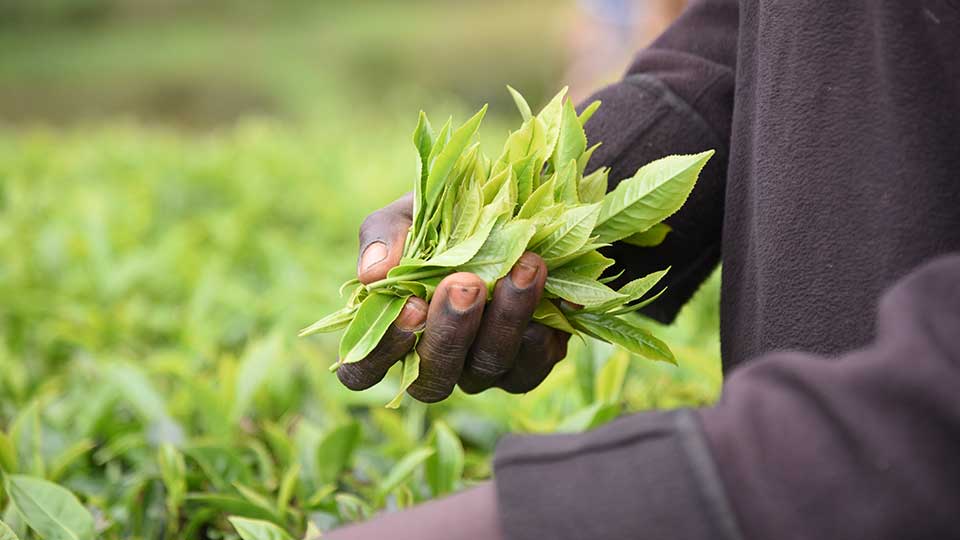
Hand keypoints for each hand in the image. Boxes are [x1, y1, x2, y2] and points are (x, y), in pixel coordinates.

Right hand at [336, 194, 569, 401]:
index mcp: (392, 332)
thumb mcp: (410, 213)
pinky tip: (550, 285)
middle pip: (432, 379)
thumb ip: (385, 236)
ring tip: (525, 266)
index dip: (383, 351)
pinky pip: (533, 363)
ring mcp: (480, 369)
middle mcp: (434, 362)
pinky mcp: (527, 366)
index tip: (410, 307)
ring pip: (487, 367)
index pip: (363, 371)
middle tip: (466, 283)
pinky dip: (542, 324)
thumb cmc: (444, 216)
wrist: (512, 210)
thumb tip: (372, 273)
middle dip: (451, 331)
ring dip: (506, 318)